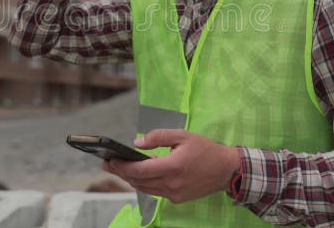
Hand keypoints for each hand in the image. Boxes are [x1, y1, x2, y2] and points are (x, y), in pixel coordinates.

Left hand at [102, 129, 240, 203]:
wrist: (225, 170)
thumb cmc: (205, 150)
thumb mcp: (182, 135)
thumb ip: (158, 137)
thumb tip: (137, 143)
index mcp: (173, 167)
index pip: (139, 170)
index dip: (121, 166)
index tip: (109, 160)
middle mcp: (172, 184)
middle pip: (138, 181)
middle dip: (121, 172)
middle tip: (108, 164)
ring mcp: (174, 194)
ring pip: (144, 188)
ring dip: (130, 179)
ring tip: (119, 168)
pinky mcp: (177, 199)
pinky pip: (154, 191)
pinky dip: (144, 183)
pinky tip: (139, 174)